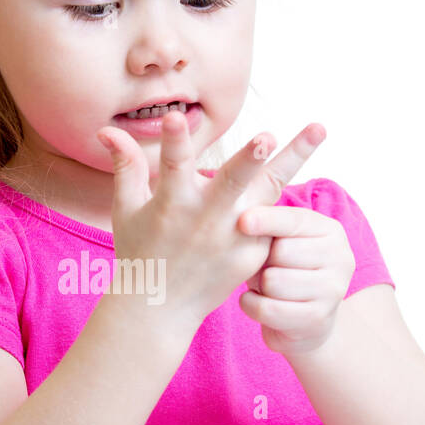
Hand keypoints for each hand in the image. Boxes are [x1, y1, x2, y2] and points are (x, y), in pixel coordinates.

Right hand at [95, 112, 324, 337]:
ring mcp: (233, 238)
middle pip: (230, 183)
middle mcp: (205, 220)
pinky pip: (273, 215)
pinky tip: (308, 148)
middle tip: (266, 137)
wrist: (161, 308)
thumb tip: (105, 130)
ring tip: (319, 129)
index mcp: (171, 205)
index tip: (174, 116)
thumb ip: (126, 166)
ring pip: (269, 193)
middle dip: (247, 160)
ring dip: (294, 160)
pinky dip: (289, 183)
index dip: (173, 142)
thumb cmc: (141, 249)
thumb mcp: (127, 209)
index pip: (172, 167)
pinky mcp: (253, 253)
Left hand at [235, 148, 356, 356]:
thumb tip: (243, 216)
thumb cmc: (287, 269)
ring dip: (257, 285)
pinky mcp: (318, 319)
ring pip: (272, 281)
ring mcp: (333, 291)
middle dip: (261, 261)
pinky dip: (251, 305)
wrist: (306, 321)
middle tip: (263, 267)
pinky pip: (267, 308)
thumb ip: (270, 223)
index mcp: (331, 231)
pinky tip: (256, 300)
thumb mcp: (283, 241)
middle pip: (280, 252)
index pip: (294, 221)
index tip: (243, 220)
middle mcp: (340, 258)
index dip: (267, 220)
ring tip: (264, 285)